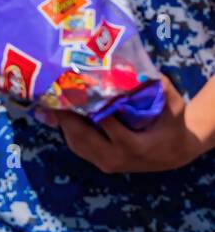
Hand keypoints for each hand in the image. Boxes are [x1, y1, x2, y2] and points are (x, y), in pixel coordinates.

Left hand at [51, 76, 203, 172]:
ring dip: (64, 121)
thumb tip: (137, 68)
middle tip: (56, 90)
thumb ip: (159, 87)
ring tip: (56, 97)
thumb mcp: (172, 106)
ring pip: (75, 142)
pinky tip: (64, 110)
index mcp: (135, 146)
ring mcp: (107, 163)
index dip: (90, 106)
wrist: (175, 153)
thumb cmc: (173, 125)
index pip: (106, 124)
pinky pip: (78, 146)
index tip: (78, 86)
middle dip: (67, 113)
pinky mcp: (100, 163)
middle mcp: (117, 158)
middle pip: (82, 136)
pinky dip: (69, 129)